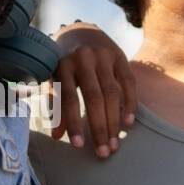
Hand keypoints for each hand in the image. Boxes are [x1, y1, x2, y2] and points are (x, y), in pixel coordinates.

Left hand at [48, 21, 136, 158]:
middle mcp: (83, 59)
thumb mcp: (54, 80)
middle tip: (103, 152)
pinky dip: (130, 104)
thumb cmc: (64, 65)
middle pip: (94, 98)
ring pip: (112, 93)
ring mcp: (103, 56)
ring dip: (114, 122)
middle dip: (99, 127)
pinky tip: (128, 124)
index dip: (73, 123)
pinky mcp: (120, 56)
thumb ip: (55, 106)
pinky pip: (129, 83)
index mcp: (62, 65)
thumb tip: (57, 136)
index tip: (78, 146)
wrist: (80, 31)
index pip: (68, 98)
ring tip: (114, 145)